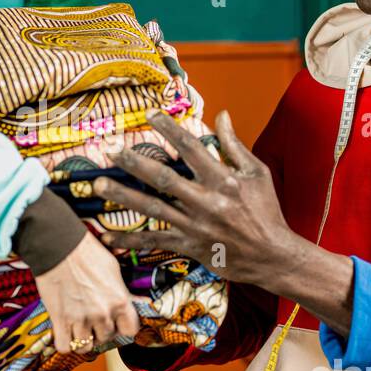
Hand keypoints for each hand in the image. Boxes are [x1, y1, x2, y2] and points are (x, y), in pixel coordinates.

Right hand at [33, 230, 141, 354]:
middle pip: (106, 338)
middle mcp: (103, 313)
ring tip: (78, 328)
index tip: (116, 324)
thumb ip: (120, 290)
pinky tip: (64, 333)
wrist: (58, 246)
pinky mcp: (60, 320)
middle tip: (92, 320)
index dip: (123, 328)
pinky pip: (64, 347)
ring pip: (85, 347)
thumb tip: (127, 301)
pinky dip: (64, 344)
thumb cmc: (86, 251)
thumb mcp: (113, 268)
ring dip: (82, 339)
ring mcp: (80, 319)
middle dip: (100, 331)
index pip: (131, 330)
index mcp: (119, 300)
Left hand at [93, 109, 301, 287]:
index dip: (170, 130)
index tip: (149, 114)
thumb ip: (234, 145)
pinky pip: (156, 242)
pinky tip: (108, 237)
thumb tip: (221, 115)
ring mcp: (195, 226)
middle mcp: (207, 202)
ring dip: (124, 196)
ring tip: (98, 185)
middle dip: (135, 163)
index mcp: (223, 180)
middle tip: (111, 150)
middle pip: (164, 179)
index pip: (192, 149)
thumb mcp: (256, 174)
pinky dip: (132, 240)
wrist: (272, 256)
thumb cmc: (266, 211)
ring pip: (154, 208)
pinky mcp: (190, 246)